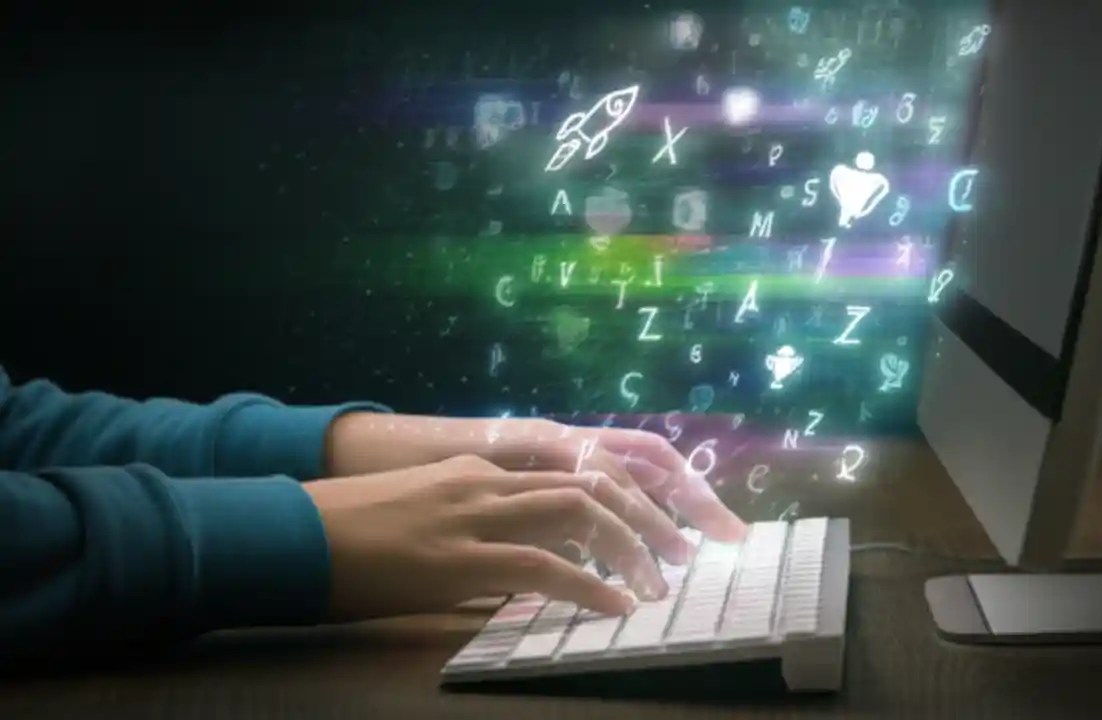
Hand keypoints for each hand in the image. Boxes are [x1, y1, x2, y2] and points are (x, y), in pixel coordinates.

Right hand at [303, 455, 668, 620]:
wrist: (290, 532)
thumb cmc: (351, 531)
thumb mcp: (426, 517)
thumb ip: (479, 528)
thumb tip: (527, 565)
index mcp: (480, 469)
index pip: (574, 472)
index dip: (627, 498)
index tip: (662, 526)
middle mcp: (486, 481)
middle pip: (593, 484)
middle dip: (650, 517)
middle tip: (686, 551)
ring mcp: (473, 515)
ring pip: (580, 514)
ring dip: (632, 549)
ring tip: (660, 583)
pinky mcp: (457, 558)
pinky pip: (542, 566)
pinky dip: (588, 586)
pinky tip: (614, 606)